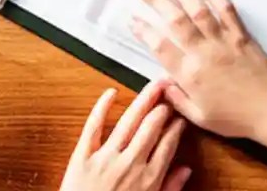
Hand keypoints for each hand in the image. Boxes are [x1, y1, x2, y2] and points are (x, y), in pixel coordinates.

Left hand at [59, 80, 190, 190]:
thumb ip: (169, 188)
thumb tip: (184, 170)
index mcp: (148, 179)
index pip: (168, 144)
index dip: (176, 126)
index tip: (180, 115)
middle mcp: (130, 164)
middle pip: (152, 127)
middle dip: (163, 107)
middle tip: (169, 91)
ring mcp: (106, 158)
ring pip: (129, 122)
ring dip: (143, 101)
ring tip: (153, 86)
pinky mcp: (82, 157)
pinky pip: (93, 126)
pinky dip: (101, 107)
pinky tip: (110, 92)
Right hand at [131, 0, 266, 140]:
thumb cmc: (236, 118)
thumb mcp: (200, 117)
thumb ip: (177, 98)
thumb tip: (161, 83)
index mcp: (190, 74)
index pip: (160, 46)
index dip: (143, 31)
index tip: (133, 19)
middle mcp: (203, 52)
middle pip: (174, 19)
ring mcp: (222, 39)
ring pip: (195, 7)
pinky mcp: (239, 33)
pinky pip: (224, 7)